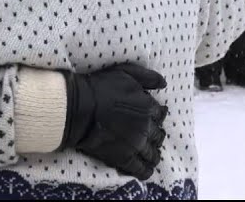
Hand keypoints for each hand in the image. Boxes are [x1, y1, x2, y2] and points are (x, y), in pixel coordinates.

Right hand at [63, 63, 168, 180]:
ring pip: (152, 153)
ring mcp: (136, 144)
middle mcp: (146, 127)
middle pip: (158, 135)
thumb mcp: (127, 72)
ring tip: (152, 157)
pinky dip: (146, 171)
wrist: (80, 108)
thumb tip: (164, 83)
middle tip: (152, 138)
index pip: (160, 115)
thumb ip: (148, 77)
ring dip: (154, 155)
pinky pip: (141, 169)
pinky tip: (146, 171)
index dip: (157, 117)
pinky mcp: (124, 158)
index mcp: (148, 107)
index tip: (154, 119)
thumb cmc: (101, 86)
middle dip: (156, 136)